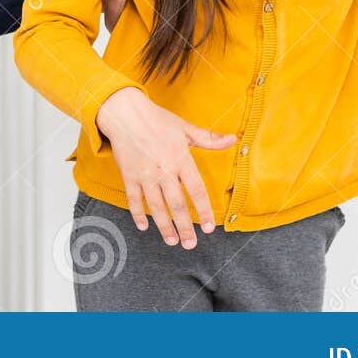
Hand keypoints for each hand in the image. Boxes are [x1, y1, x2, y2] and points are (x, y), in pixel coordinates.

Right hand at [94, 86, 238, 248]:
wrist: (125, 112)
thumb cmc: (156, 119)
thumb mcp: (185, 128)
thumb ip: (209, 139)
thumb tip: (233, 139)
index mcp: (180, 158)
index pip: (196, 190)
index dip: (204, 210)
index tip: (210, 227)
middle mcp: (163, 170)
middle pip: (177, 205)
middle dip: (185, 227)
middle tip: (190, 244)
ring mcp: (145, 175)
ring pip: (156, 206)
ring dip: (165, 226)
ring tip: (172, 241)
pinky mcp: (129, 176)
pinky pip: (134, 200)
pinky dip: (138, 214)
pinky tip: (144, 226)